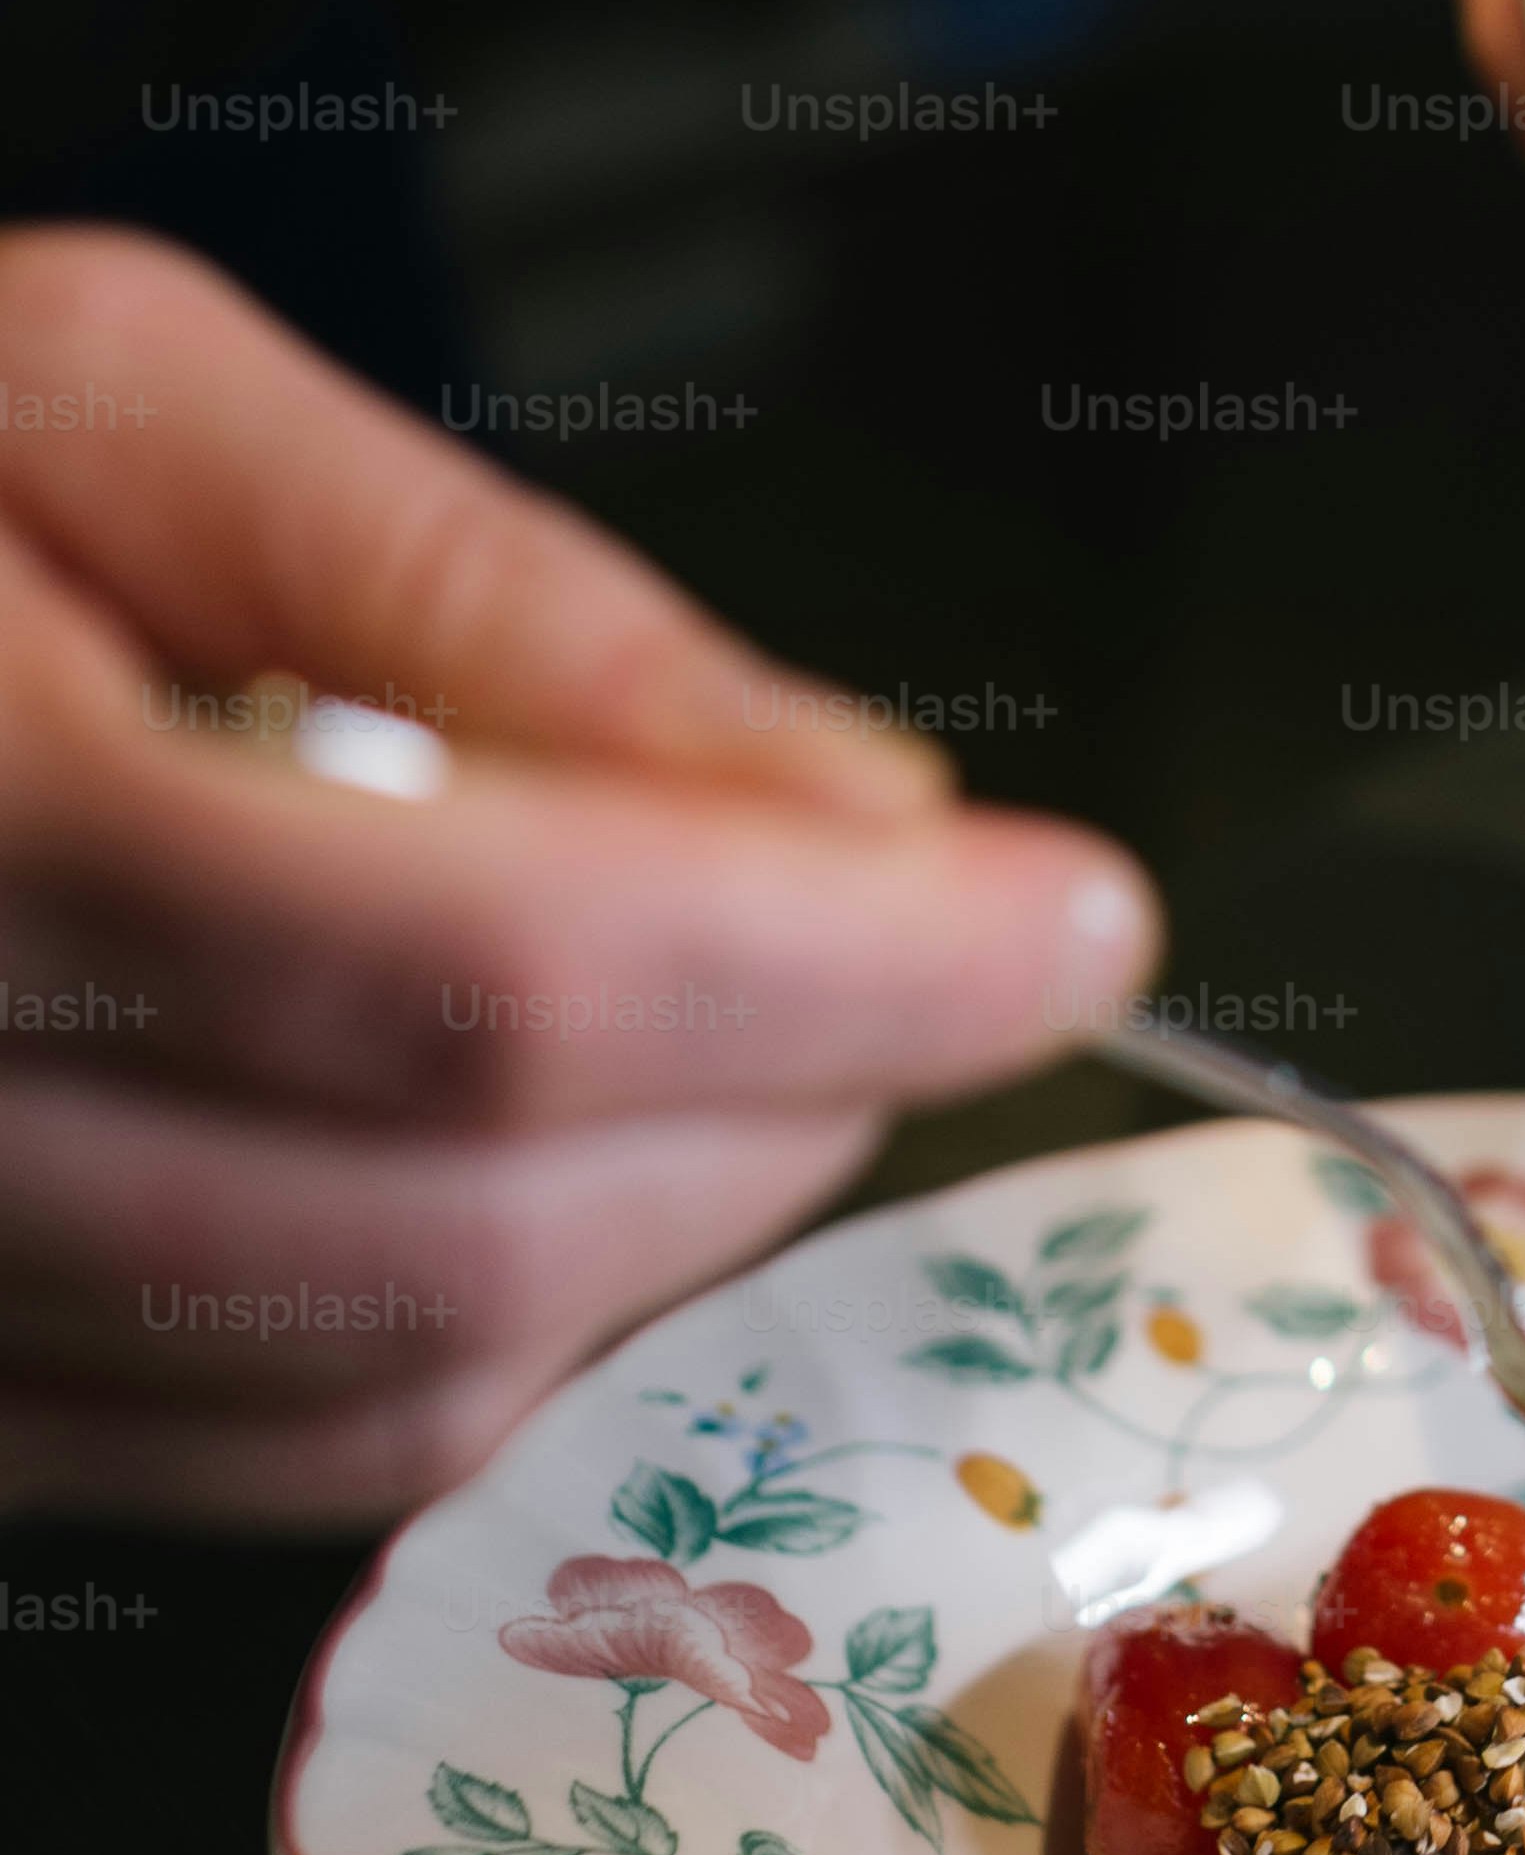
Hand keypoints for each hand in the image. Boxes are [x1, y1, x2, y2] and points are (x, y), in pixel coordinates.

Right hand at [0, 230, 1160, 1525]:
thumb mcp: (112, 396)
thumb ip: (494, 605)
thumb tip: (858, 808)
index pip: (479, 968)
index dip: (838, 965)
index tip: (1082, 911)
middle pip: (461, 1225)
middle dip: (792, 1097)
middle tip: (936, 938)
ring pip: (384, 1390)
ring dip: (672, 1222)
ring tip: (758, 1018)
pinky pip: (254, 1458)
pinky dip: (492, 1325)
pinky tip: (554, 1138)